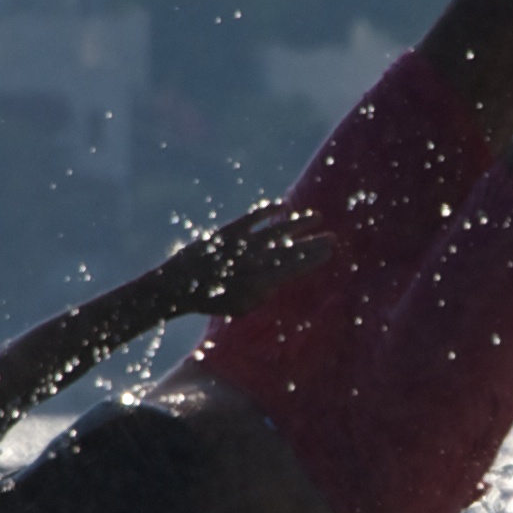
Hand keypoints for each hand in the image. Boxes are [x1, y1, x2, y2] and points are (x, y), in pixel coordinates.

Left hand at [156, 202, 336, 317]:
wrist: (179, 285)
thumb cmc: (212, 300)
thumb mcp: (241, 306)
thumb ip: (262, 294)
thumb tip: (277, 281)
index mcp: (259, 281)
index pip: (294, 267)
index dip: (313, 258)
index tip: (329, 252)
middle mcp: (254, 260)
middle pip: (291, 248)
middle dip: (313, 242)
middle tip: (333, 237)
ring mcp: (242, 244)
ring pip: (276, 230)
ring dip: (297, 223)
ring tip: (316, 217)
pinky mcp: (228, 231)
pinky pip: (252, 218)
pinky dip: (266, 211)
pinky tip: (281, 206)